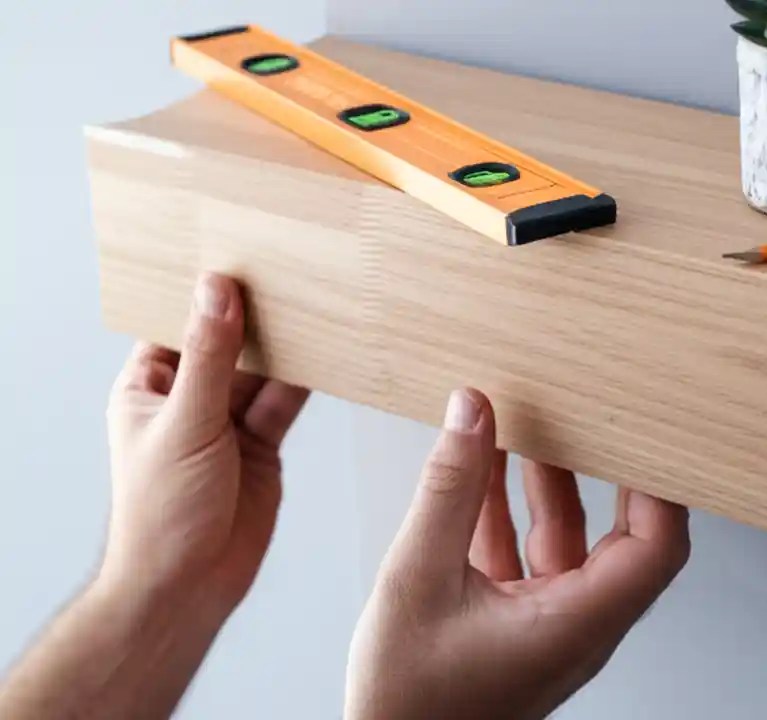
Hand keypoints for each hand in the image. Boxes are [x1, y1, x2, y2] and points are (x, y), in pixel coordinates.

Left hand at [101, 272, 308, 613]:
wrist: (189, 586)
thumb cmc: (160, 515)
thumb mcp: (186, 422)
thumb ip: (210, 356)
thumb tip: (217, 291)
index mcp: (148, 387)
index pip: (177, 324)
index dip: (204, 292)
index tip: (237, 254)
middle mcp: (188, 400)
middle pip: (227, 343)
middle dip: (255, 315)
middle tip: (288, 272)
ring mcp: (226, 422)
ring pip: (262, 371)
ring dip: (286, 347)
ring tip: (315, 306)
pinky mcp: (261, 445)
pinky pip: (286, 402)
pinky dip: (307, 381)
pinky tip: (327, 355)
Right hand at [345, 388, 690, 719]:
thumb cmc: (408, 707)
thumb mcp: (416, 581)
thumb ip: (448, 491)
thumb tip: (472, 413)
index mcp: (577, 623)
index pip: (657, 547)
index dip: (660, 486)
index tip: (646, 432)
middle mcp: (576, 626)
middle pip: (619, 535)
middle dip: (603, 468)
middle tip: (589, 412)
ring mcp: (548, 627)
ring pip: (565, 539)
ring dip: (544, 482)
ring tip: (523, 423)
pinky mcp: (516, 625)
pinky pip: (526, 556)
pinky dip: (507, 512)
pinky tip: (480, 469)